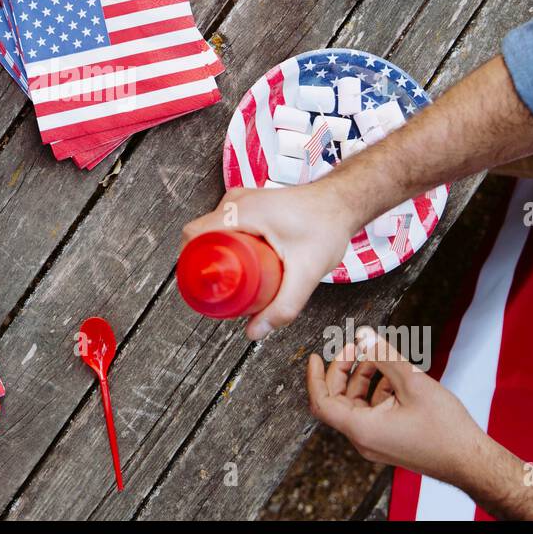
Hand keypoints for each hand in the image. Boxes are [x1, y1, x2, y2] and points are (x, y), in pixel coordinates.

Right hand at [181, 183, 359, 339]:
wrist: (342, 202)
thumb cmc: (327, 226)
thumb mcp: (306, 272)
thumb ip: (284, 306)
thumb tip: (254, 332)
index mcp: (242, 211)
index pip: (194, 234)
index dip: (190, 262)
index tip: (203, 285)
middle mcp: (236, 201)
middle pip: (201, 236)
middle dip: (205, 264)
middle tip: (219, 290)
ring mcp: (242, 201)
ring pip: (213, 231)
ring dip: (216, 255)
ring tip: (230, 281)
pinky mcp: (250, 205)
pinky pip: (225, 226)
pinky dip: (226, 247)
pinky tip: (239, 266)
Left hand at [307, 330, 487, 485]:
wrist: (471, 461)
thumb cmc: (446, 430)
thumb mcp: (412, 382)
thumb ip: (384, 355)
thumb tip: (365, 334)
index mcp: (362, 429)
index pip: (321, 402)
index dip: (315, 377)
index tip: (314, 356)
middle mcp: (364, 439)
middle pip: (338, 400)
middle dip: (345, 370)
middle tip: (357, 347)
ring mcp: (376, 442)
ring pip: (357, 404)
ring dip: (364, 378)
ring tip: (379, 357)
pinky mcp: (389, 440)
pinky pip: (373, 412)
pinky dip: (378, 391)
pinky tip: (394, 375)